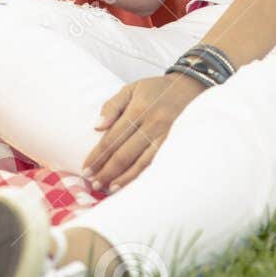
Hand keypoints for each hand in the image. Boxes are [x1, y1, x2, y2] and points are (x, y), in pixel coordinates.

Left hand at [82, 75, 205, 191]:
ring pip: (141, 162)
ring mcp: (166, 135)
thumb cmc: (155, 90)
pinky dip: (142, 175)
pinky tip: (132, 184)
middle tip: (93, 183)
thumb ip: (112, 106)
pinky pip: (156, 163)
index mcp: (138, 109)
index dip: (98, 156)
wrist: (190, 87)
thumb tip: (97, 127)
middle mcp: (153, 123)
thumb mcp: (130, 89)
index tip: (86, 169)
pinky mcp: (175, 143)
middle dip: (106, 170)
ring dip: (123, 178)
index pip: (112, 138)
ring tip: (108, 188)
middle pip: (125, 153)